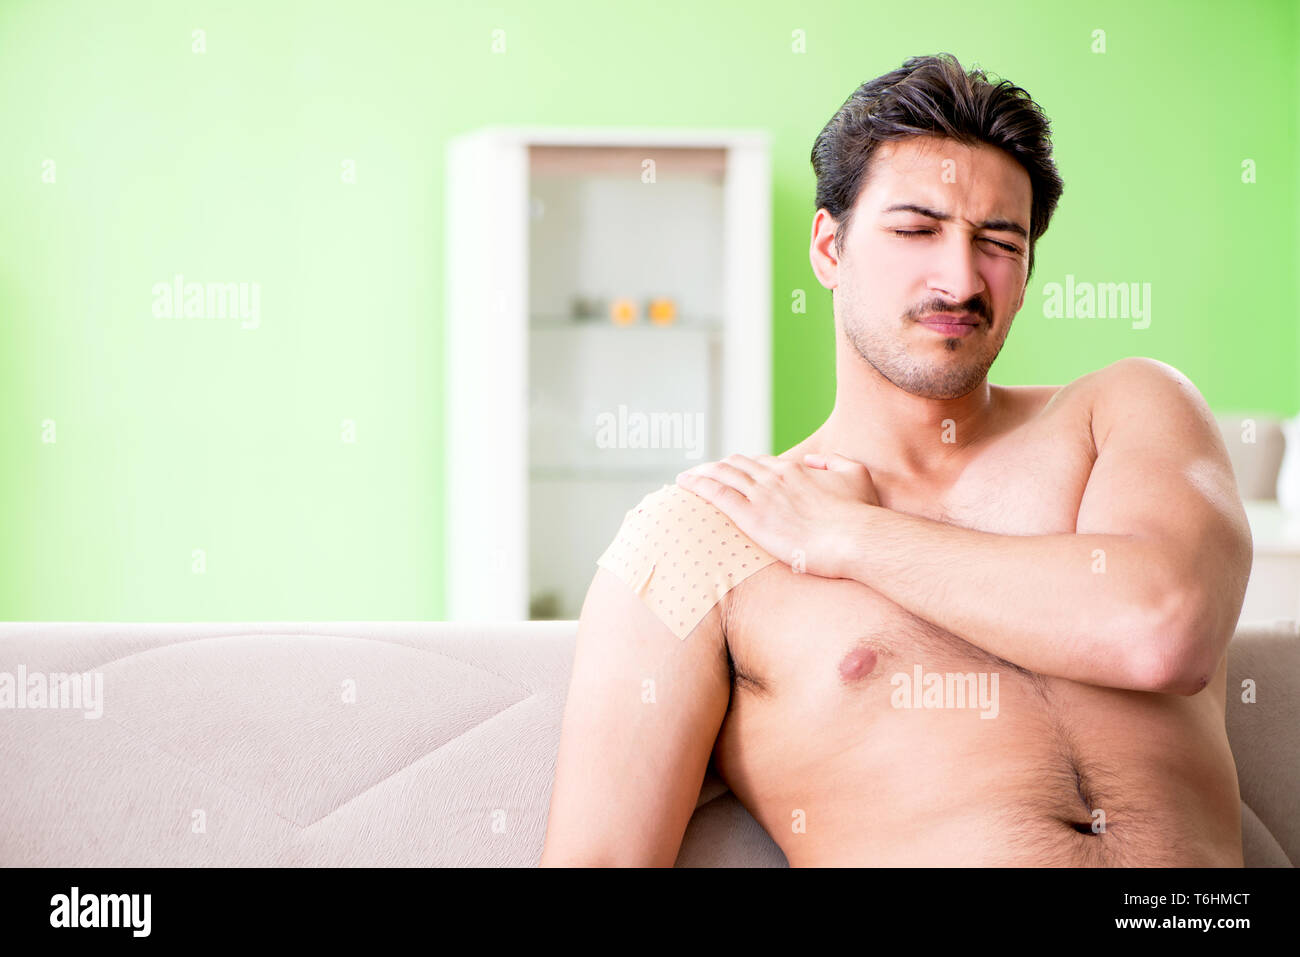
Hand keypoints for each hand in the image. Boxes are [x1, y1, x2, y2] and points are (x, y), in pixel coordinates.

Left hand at [675, 452, 879, 578]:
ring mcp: (762, 496)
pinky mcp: (752, 516)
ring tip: (687, 477)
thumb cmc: (860, 514)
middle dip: (718, 467)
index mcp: (795, 470)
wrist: (855, 538)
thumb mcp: (856, 475)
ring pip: (722, 475)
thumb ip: (833, 462)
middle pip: (737, 465)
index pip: (763, 463)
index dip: (747, 467)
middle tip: (703, 473)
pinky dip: (698, 485)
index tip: (736, 473)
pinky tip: (684, 483)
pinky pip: (717, 494)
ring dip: (702, 473)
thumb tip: (812, 459)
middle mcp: (774, 477)